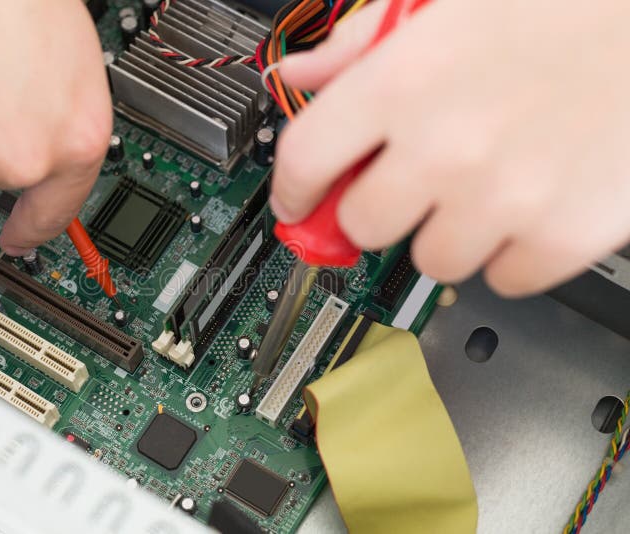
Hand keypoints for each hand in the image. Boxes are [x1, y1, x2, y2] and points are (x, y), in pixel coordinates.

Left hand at [271, 0, 629, 295]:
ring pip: (431, 261)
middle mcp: (445, 146)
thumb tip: (306, 74)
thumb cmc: (569, 2)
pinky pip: (503, 280)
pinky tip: (530, 207)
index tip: (298, 205)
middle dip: (378, 208)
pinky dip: (511, 254)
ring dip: (447, 233)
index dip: (292, 191)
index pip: (305, 160)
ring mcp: (503, 199)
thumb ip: (364, 39)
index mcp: (405, 80)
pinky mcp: (562, 238)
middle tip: (410, 186)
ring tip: (486, 187)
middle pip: (362, 224)